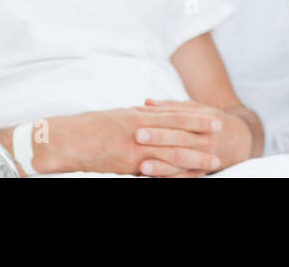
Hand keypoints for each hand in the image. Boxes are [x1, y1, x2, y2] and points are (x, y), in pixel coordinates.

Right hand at [48, 107, 226, 176]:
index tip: (215, 120)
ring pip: (172, 156)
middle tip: (222, 141)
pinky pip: (157, 173)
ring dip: (195, 160)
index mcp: (138, 116)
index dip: (197, 118)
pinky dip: (176, 175)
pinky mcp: (128, 167)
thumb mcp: (117, 115)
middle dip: (202, 138)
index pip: (175, 116)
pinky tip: (190, 177)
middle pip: (178, 135)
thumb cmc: (89, 126)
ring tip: (213, 163)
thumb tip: (152, 110)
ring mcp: (135, 151)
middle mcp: (140, 132)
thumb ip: (138, 114)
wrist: (66, 141)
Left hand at [130, 99, 254, 176]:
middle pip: (180, 138)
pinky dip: (170, 179)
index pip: (179, 118)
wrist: (239, 141)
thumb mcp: (197, 109)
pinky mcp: (202, 171)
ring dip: (162, 165)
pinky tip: (154, 179)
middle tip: (137, 136)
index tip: (138, 115)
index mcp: (202, 120)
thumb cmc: (211, 121)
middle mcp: (205, 139)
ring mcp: (205, 157)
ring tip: (142, 166)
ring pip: (182, 162)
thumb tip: (146, 101)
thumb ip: (171, 106)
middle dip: (159, 138)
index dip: (159, 117)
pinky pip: (186, 177)